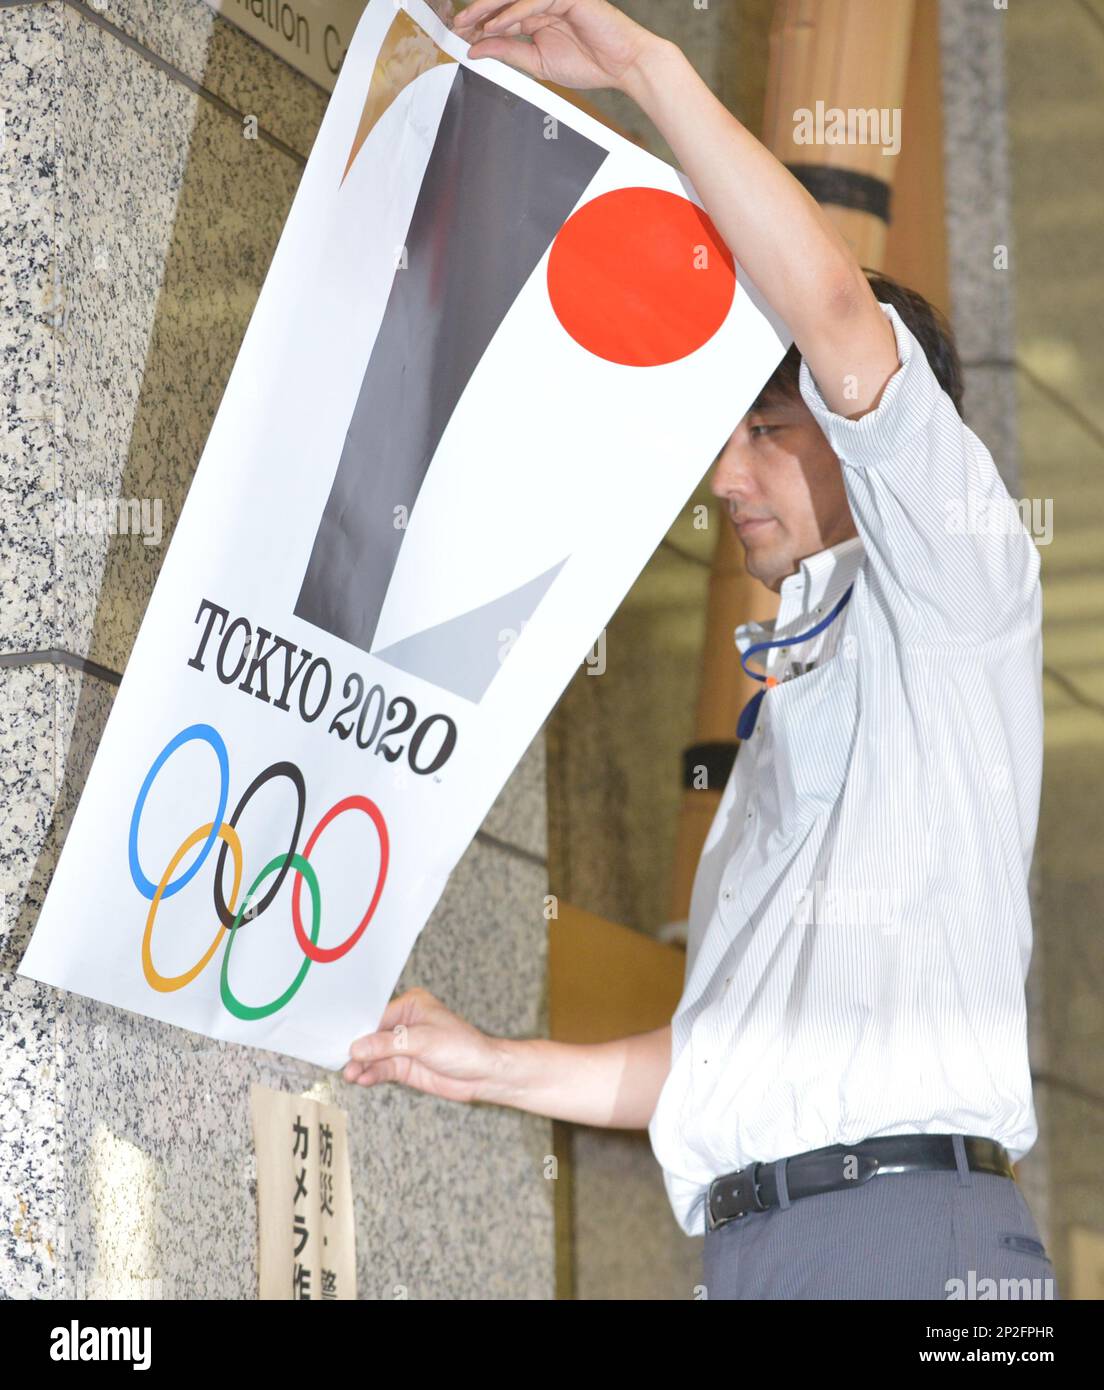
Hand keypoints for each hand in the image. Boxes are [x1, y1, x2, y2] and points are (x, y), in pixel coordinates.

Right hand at [343, 987, 505, 1103]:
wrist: (484, 1074)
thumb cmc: (464, 1047)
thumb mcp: (425, 1041)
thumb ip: (389, 1045)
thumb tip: (358, 1047)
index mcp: (411, 1005)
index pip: (377, 1016)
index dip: (360, 1030)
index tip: (343, 1041)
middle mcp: (404, 1024)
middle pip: (372, 1037)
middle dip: (358, 1050)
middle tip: (344, 1062)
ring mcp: (403, 1047)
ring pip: (374, 1055)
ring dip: (362, 1065)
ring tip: (350, 1075)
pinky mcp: (404, 1067)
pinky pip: (382, 1070)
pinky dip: (371, 1075)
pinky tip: (362, 1079)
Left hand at [450, 0, 664, 93]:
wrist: (623, 66)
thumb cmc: (590, 63)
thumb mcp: (537, 63)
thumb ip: (508, 52)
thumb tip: (476, 50)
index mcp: (536, 17)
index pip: (502, 15)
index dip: (479, 24)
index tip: (459, 36)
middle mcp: (543, 3)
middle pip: (504, 2)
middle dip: (478, 12)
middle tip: (456, 23)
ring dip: (490, 9)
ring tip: (469, 23)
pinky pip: (534, 0)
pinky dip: (514, 11)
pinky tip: (496, 24)